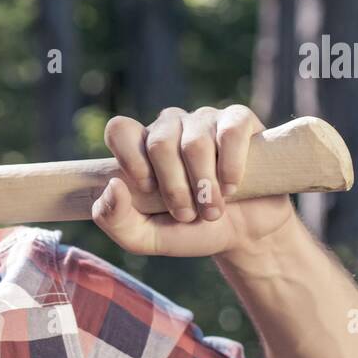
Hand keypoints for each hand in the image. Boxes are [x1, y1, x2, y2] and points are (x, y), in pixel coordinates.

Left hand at [90, 105, 295, 256]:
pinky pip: (230, 132)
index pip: (120, 130)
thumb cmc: (191, 231)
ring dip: (205, 186)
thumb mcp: (146, 238)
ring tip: (212, 209)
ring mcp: (203, 120)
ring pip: (195, 143)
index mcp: (141, 148)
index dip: (130, 159)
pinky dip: (231, 167)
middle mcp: (169, 127)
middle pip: (159, 144)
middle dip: (174, 188)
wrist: (245, 234)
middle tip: (187, 214)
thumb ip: (115, 220)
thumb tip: (113, 185)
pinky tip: (231, 186)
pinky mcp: (238, 119)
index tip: (148, 190)